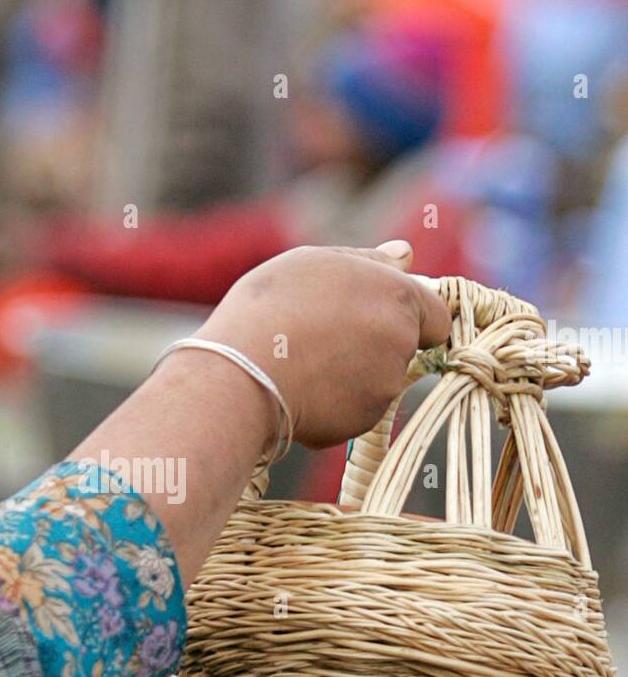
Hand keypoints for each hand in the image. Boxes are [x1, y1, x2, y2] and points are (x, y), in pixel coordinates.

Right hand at [200, 240, 451, 449]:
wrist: (242, 374)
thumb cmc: (270, 308)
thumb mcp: (314, 264)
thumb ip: (369, 261)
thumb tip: (407, 254)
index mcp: (398, 297)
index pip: (435, 316)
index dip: (409, 317)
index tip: (374, 318)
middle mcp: (401, 343)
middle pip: (404, 348)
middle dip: (375, 345)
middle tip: (324, 338)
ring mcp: (384, 386)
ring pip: (377, 380)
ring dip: (352, 373)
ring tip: (303, 363)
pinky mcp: (362, 421)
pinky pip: (354, 410)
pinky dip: (334, 403)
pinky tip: (300, 390)